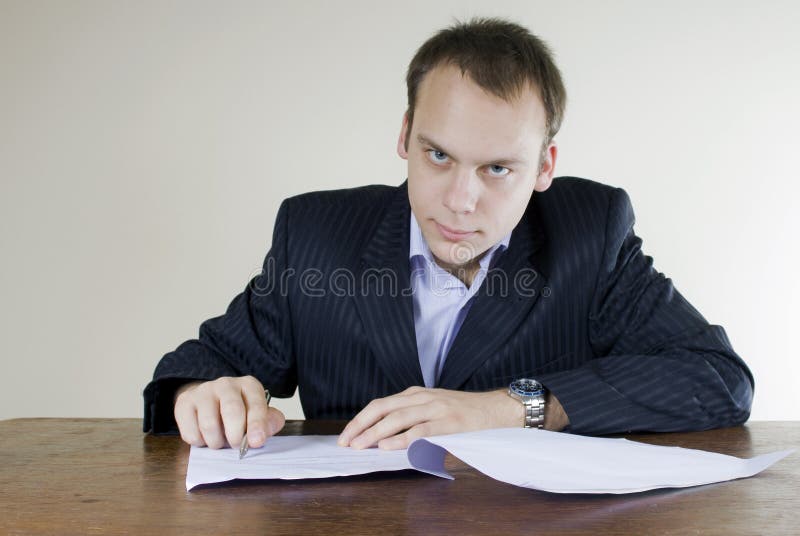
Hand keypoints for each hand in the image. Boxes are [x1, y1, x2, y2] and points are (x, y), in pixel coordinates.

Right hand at [173, 376, 284, 448]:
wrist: (208, 401)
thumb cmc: (238, 412)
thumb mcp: (257, 414)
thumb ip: (268, 422)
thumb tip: (268, 429)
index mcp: (248, 385)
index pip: (255, 404)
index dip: (257, 424)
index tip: (256, 441)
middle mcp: (226, 384)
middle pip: (232, 411)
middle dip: (235, 435)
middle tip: (236, 445)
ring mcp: (203, 392)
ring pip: (209, 425)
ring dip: (216, 442)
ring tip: (220, 441)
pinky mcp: (184, 403)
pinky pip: (191, 433)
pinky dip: (200, 443)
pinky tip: (205, 437)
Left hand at [337, 386, 523, 449]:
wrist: (496, 409)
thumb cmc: (464, 413)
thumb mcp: (433, 409)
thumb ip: (412, 419)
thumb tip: (383, 439)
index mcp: (415, 394)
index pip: (380, 404)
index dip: (360, 419)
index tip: (345, 435)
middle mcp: (422, 397)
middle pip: (382, 408)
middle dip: (361, 425)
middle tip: (346, 442)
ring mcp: (435, 408)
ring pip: (398, 418)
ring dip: (375, 432)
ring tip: (361, 445)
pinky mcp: (449, 421)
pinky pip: (421, 429)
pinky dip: (402, 438)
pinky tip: (388, 446)